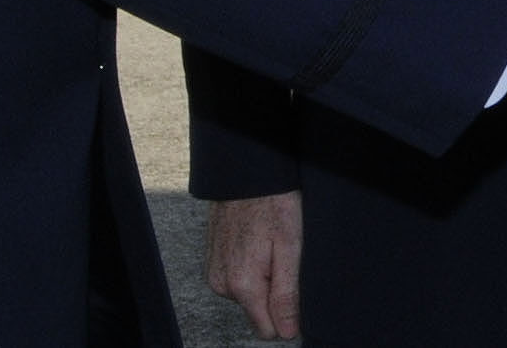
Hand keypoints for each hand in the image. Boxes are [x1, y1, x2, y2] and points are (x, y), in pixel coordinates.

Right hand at [204, 191, 301, 339]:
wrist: (245, 173)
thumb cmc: (272, 204)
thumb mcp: (291, 247)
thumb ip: (287, 295)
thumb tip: (289, 332)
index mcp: (243, 285)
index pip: (267, 329)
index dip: (287, 314)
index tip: (294, 285)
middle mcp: (222, 285)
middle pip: (258, 310)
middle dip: (274, 291)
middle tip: (283, 256)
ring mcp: (214, 273)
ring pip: (248, 294)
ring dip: (262, 277)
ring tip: (270, 244)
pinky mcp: (212, 262)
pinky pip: (236, 278)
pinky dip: (249, 266)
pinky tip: (256, 242)